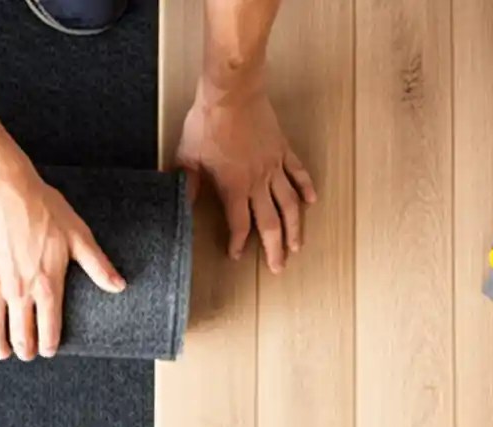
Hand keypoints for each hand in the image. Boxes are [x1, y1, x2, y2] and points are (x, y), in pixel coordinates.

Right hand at [0, 158, 125, 360]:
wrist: (3, 188)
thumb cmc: (43, 208)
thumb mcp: (78, 235)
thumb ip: (97, 265)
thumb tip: (120, 287)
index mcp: (48, 284)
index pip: (50, 329)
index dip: (49, 345)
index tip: (49, 350)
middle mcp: (20, 291)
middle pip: (22, 335)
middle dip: (26, 350)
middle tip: (27, 353)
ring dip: (0, 346)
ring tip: (4, 352)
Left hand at [176, 81, 316, 272]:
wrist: (232, 93)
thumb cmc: (207, 123)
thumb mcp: (188, 156)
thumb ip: (187, 184)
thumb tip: (181, 204)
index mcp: (234, 187)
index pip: (240, 224)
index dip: (238, 243)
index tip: (236, 255)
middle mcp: (258, 182)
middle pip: (271, 223)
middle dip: (274, 249)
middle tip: (278, 267)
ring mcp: (274, 166)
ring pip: (290, 204)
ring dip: (295, 227)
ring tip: (297, 246)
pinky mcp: (282, 149)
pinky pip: (298, 172)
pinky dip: (306, 187)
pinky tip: (312, 200)